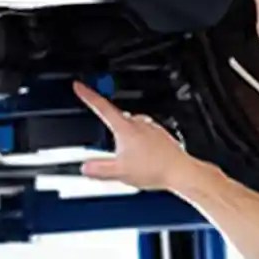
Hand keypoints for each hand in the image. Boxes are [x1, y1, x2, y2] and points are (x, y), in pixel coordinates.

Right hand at [74, 80, 200, 190]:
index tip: (79, 86)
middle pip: (117, 118)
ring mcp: (151, 127)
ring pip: (131, 126)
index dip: (88, 95)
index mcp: (125, 128)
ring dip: (126, 137)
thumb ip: (99, 169)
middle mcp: (139, 123)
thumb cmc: (154, 169)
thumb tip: (85, 167)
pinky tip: (143, 158)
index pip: (101, 107)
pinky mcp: (161, 134)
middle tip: (109, 146)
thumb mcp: (119, 172)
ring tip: (129, 158)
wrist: (179, 172)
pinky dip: (140, 142)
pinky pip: (145, 133)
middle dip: (110, 127)